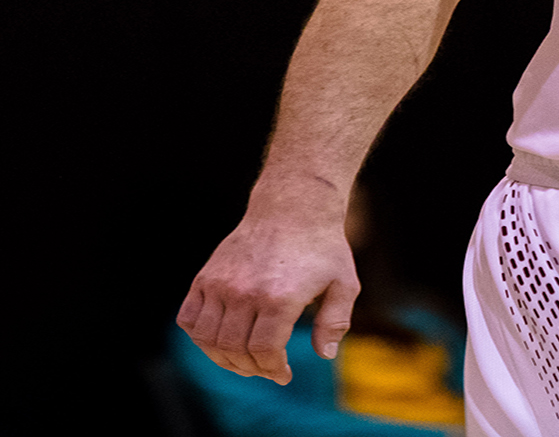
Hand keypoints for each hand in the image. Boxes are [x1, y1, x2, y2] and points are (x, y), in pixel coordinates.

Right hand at [177, 213, 359, 383]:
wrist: (292, 209)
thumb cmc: (322, 248)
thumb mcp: (344, 283)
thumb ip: (335, 322)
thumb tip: (324, 354)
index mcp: (280, 297)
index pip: (263, 351)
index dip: (272, 370)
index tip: (282, 375)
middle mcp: (245, 292)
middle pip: (234, 349)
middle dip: (250, 368)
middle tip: (265, 369)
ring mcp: (220, 284)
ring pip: (207, 339)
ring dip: (223, 358)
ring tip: (243, 361)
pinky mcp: (205, 277)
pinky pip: (189, 318)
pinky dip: (199, 337)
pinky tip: (219, 340)